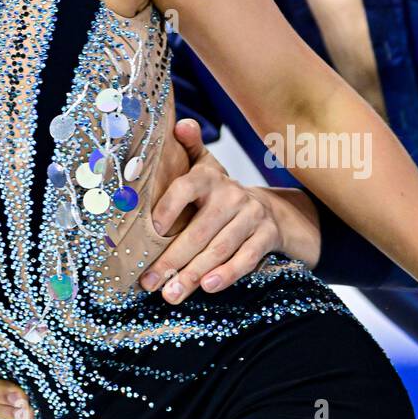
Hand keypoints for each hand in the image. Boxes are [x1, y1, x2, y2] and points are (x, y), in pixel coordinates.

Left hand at [141, 118, 282, 302]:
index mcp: (210, 178)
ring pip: (219, 248)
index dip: (169, 205)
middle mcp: (232, 195)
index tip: (150, 227)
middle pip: (200, 230)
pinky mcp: (266, 238)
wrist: (268, 210)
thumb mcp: (205, 167)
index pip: (187, 187)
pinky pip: (246, 259)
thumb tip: (180, 124)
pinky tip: (207, 288)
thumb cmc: (220, 194)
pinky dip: (226, 274)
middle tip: (149, 282)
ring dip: (193, 274)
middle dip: (172, 259)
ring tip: (171, 294)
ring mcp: (252, 217)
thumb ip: (188, 148)